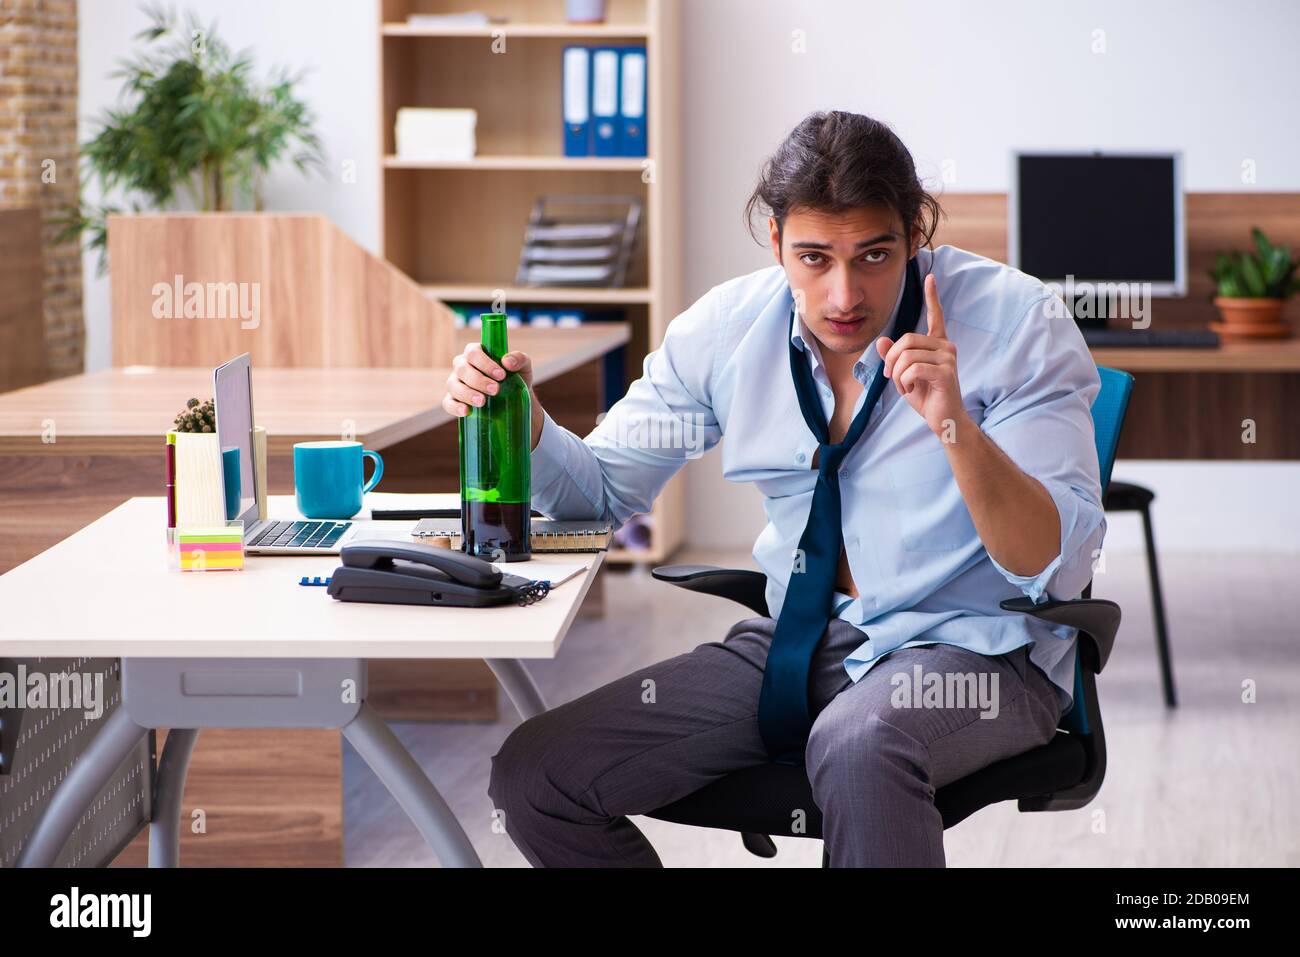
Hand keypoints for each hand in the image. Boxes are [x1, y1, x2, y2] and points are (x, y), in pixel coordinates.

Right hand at [442, 343, 544, 448]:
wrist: (515, 400)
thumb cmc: (516, 378)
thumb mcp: (523, 366)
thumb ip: (519, 359)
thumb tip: (507, 362)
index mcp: (475, 353)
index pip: (473, 352)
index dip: (485, 363)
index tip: (501, 375)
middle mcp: (462, 366)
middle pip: (462, 369)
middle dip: (478, 380)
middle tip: (495, 390)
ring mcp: (456, 383)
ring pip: (453, 385)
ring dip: (467, 393)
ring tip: (482, 402)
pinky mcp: (453, 400)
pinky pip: (448, 403)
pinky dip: (455, 407)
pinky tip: (466, 412)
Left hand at [876, 273, 964, 436]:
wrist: (944, 420)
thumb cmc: (927, 396)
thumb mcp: (904, 375)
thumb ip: (894, 358)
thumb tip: (881, 341)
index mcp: (937, 344)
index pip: (935, 316)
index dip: (932, 297)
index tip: (930, 276)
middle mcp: (945, 346)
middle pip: (906, 340)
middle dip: (891, 361)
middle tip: (892, 378)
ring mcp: (948, 358)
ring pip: (906, 356)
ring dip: (897, 375)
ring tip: (904, 387)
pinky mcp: (946, 372)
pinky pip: (913, 369)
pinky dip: (904, 382)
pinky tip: (911, 390)